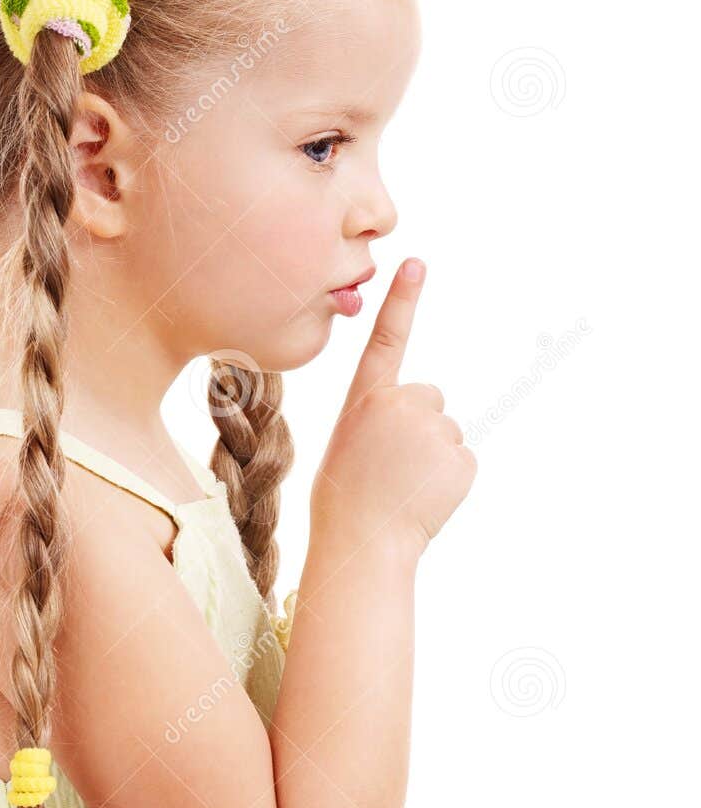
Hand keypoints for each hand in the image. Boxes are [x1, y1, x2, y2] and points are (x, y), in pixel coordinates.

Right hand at [311, 258, 475, 562]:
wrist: (361, 545)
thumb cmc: (345, 499)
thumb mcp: (348, 443)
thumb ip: (379, 416)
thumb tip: (421, 417)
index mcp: (365, 399)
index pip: (387, 338)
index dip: (402, 299)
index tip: (416, 262)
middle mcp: (401, 404)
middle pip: (429, 398)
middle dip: (419, 426)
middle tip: (390, 466)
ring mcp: (433, 429)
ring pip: (446, 431)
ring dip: (431, 457)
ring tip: (402, 485)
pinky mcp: (460, 458)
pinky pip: (462, 459)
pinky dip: (448, 478)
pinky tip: (422, 496)